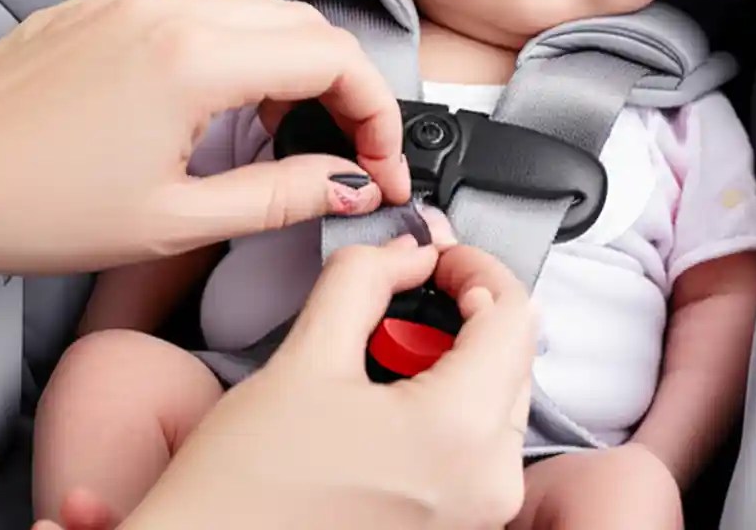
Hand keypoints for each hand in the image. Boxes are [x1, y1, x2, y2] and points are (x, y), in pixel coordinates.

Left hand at [0, 0, 409, 273]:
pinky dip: (237, 27)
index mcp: (192, 60)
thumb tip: (352, 184)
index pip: (332, 59)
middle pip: (306, 25)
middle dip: (344, 88)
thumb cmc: (28, 205)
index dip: (376, 114)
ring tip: (276, 121)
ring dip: (291, 55)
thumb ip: (281, 196)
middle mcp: (168, 9)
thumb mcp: (175, 222)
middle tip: (345, 152)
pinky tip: (221, 77)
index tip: (379, 162)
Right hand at [113, 239, 536, 529]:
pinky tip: (385, 408)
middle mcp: (489, 482)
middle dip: (463, 313)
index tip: (437, 254)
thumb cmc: (242, 493)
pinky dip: (447, 410)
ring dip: (454, 362)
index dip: (474, 265)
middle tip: (397, 298)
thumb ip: (364, 280)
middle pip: (512, 358)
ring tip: (376, 362)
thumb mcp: (303, 358)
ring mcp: (480, 514)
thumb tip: (407, 251)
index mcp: (460, 432)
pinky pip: (479, 447)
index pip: (513, 314)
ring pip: (498, 402)